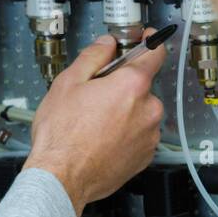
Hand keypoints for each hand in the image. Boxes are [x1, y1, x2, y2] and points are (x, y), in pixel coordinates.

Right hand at [23, 29, 167, 216]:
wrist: (62, 177)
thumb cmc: (62, 135)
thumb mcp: (67, 83)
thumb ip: (93, 57)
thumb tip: (106, 44)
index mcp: (132, 85)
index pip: (155, 53)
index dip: (150, 42)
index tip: (147, 39)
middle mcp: (148, 109)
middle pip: (142, 87)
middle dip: (122, 87)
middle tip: (95, 96)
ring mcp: (149, 135)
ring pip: (141, 112)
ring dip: (125, 112)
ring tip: (94, 123)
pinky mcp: (145, 156)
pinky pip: (139, 135)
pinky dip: (125, 134)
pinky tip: (101, 138)